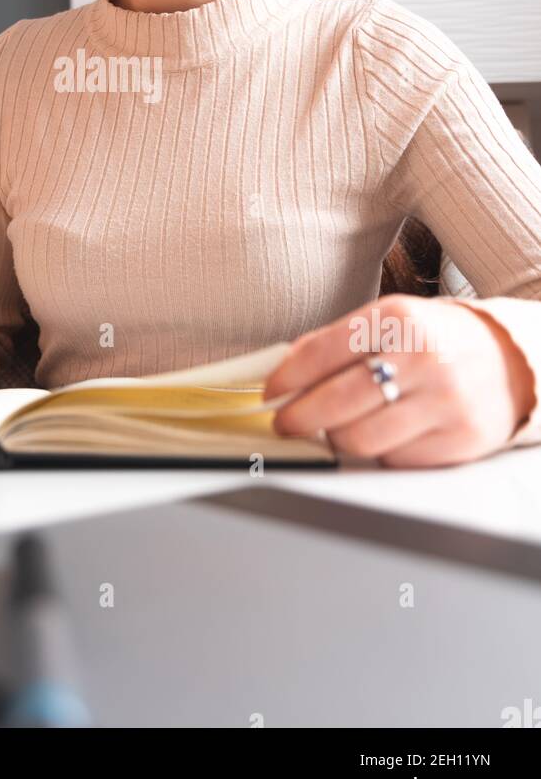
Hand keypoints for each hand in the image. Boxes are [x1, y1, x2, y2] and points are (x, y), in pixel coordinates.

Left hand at [262, 294, 534, 467]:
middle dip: (297, 417)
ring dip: (334, 437)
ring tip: (332, 428)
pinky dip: (376, 452)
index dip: (287, 377)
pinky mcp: (457, 440)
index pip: (322, 352)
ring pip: (359, 439)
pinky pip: (392, 459)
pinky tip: (379, 434)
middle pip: (335, 402)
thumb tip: (282, 370)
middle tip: (285, 422)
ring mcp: (443, 401)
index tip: (270, 392)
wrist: (508, 359)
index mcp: (398, 319)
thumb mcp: (389, 321)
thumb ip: (337, 342)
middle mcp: (422, 358)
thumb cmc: (435, 339)